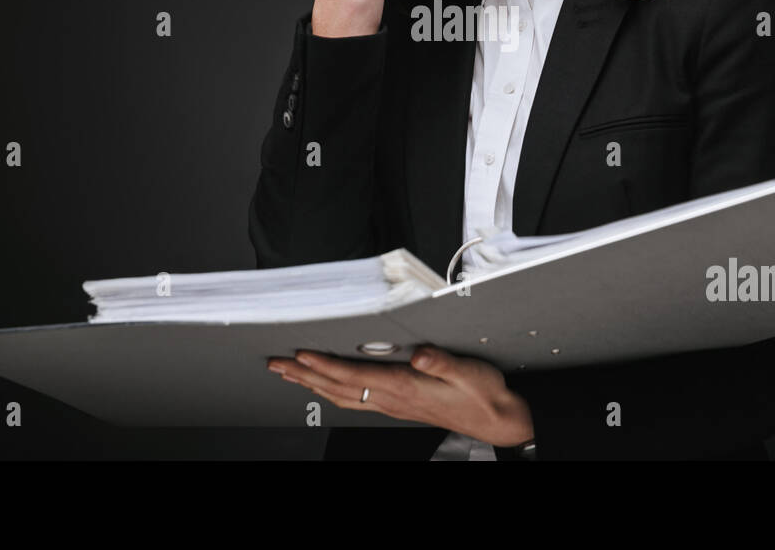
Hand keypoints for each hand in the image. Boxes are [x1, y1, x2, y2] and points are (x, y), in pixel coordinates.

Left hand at [266, 344, 533, 446]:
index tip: (301, 354)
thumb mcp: (469, 372)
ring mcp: (393, 405)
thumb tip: (418, 354)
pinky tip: (327, 388)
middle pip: (338, 388)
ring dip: (313, 385)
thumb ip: (441, 362)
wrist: (496, 420)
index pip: (353, 376)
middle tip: (277, 365)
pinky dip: (333, 392)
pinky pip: (356, 400)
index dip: (324, 365)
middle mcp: (393, 399)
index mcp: (404, 387)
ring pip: (342, 397)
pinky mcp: (399, 406)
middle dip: (304, 376)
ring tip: (291, 375)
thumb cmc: (483, 395)